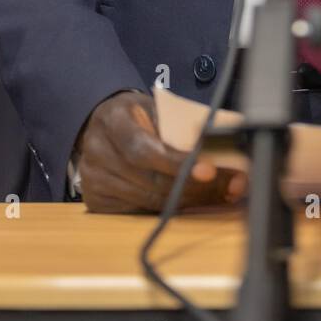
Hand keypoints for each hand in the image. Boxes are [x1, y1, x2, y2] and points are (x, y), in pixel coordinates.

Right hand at [78, 90, 247, 214]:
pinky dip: (169, 209)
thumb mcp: (156, 108)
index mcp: (113, 120)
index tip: (209, 170)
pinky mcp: (95, 200)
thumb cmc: (139, 116)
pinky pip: (139, 211)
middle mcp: (97, 150)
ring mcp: (92, 178)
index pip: (144, 149)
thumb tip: (223, 148)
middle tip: (228, 185)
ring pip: (148, 200)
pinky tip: (192, 201)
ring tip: (219, 194)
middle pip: (149, 180)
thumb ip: (182, 126)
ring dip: (188, 200)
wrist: (103, 124)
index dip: (177, 163)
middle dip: (194, 186)